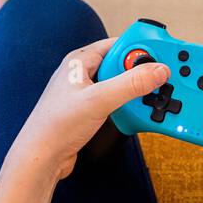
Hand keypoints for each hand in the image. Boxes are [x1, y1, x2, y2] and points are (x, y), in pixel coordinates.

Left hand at [10, 37, 169, 179]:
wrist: (41, 158)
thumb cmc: (56, 126)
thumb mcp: (99, 100)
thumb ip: (131, 84)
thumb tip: (158, 71)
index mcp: (80, 61)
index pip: (118, 44)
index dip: (141, 50)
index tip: (162, 58)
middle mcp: (82, 74)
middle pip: (122, 65)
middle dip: (140, 75)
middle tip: (159, 83)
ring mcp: (85, 94)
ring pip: (119, 86)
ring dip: (135, 93)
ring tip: (148, 100)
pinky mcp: (88, 112)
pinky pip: (114, 103)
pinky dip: (126, 107)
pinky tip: (134, 115)